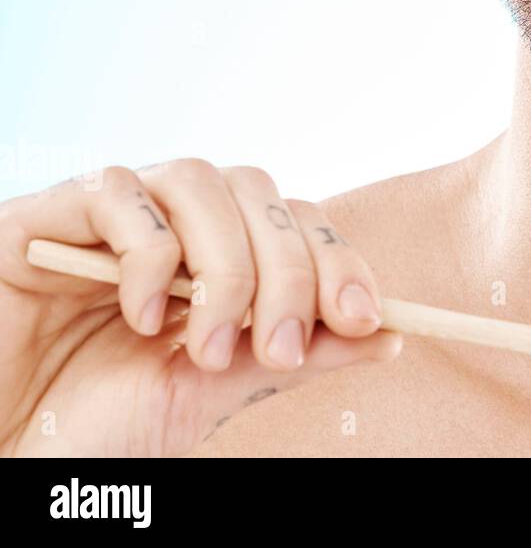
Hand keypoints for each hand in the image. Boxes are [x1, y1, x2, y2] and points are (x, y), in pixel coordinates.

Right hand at [0, 160, 402, 456]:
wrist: (1, 450)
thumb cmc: (89, 427)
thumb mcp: (210, 392)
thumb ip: (294, 355)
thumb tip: (390, 337)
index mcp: (214, 259)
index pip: (296, 223)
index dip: (338, 261)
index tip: (369, 318)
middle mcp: (172, 224)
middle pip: (260, 194)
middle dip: (288, 271)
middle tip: (277, 350)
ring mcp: (113, 214)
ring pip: (201, 181)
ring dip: (225, 265)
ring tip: (207, 346)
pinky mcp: (51, 212)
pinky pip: (119, 193)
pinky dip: (149, 255)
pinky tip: (140, 318)